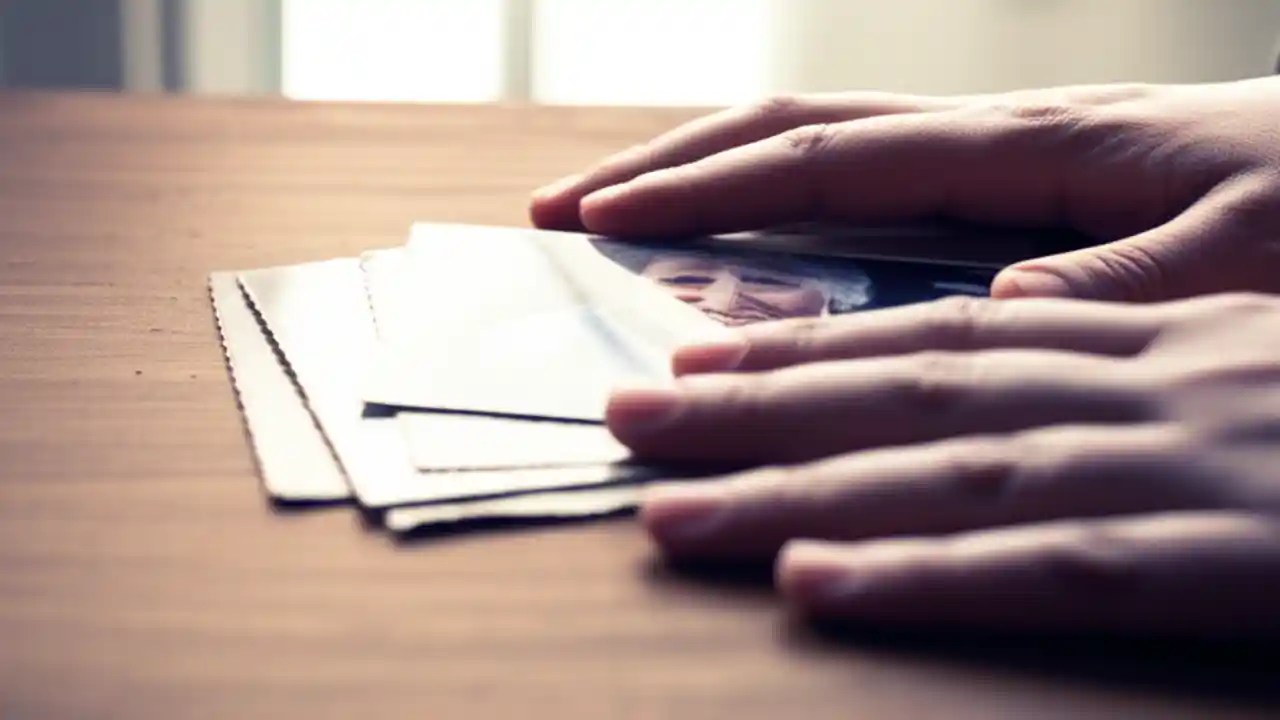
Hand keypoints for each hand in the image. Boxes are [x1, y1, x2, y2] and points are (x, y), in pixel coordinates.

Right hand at [531, 79, 1279, 301]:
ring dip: (709, 174)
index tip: (602, 216)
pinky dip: (781, 202)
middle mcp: (990, 135)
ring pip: (818, 146)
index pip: (828, 160)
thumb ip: (1119, 273)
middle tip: (563, 207)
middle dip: (668, 165)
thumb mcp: (1245, 251)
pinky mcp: (1011, 179)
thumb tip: (986, 300)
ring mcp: (994, 151)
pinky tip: (750, 240)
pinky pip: (865, 180)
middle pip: (791, 130)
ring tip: (619, 214)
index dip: (707, 188)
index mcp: (1027, 145)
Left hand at [606, 293, 1279, 637]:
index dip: (805, 350)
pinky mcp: (1226, 559)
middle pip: (904, 392)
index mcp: (1143, 343)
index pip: (935, 334)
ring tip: (664, 515)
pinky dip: (922, 582)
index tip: (693, 361)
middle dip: (754, 408)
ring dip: (791, 493)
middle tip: (625, 419)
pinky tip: (812, 596)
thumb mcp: (1243, 377)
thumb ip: (1120, 372)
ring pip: (943, 474)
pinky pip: (1047, 573)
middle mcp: (1138, 388)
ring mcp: (1177, 468)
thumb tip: (998, 371)